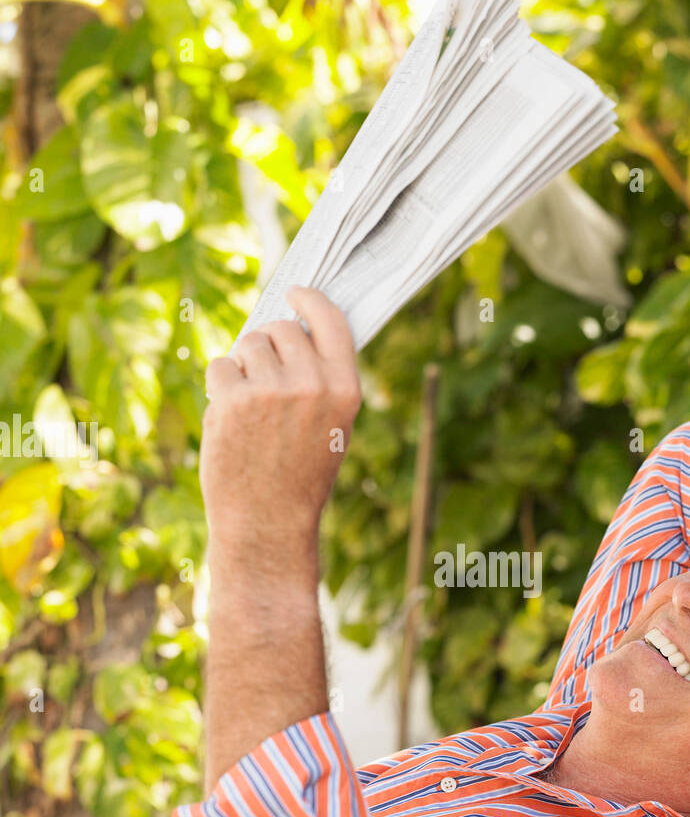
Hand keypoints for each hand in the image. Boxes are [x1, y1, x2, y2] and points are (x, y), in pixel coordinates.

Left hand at [201, 287, 360, 553]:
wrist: (267, 523)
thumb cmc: (298, 476)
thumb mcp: (332, 427)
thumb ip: (321, 379)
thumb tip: (290, 329)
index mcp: (344, 389)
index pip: (331, 320)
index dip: (309, 301)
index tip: (294, 293)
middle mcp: (312, 383)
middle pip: (279, 329)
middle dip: (265, 346)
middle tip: (262, 381)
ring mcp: (271, 390)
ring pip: (246, 345)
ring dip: (241, 368)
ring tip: (249, 410)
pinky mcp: (233, 399)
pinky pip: (219, 367)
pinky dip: (219, 389)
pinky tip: (230, 421)